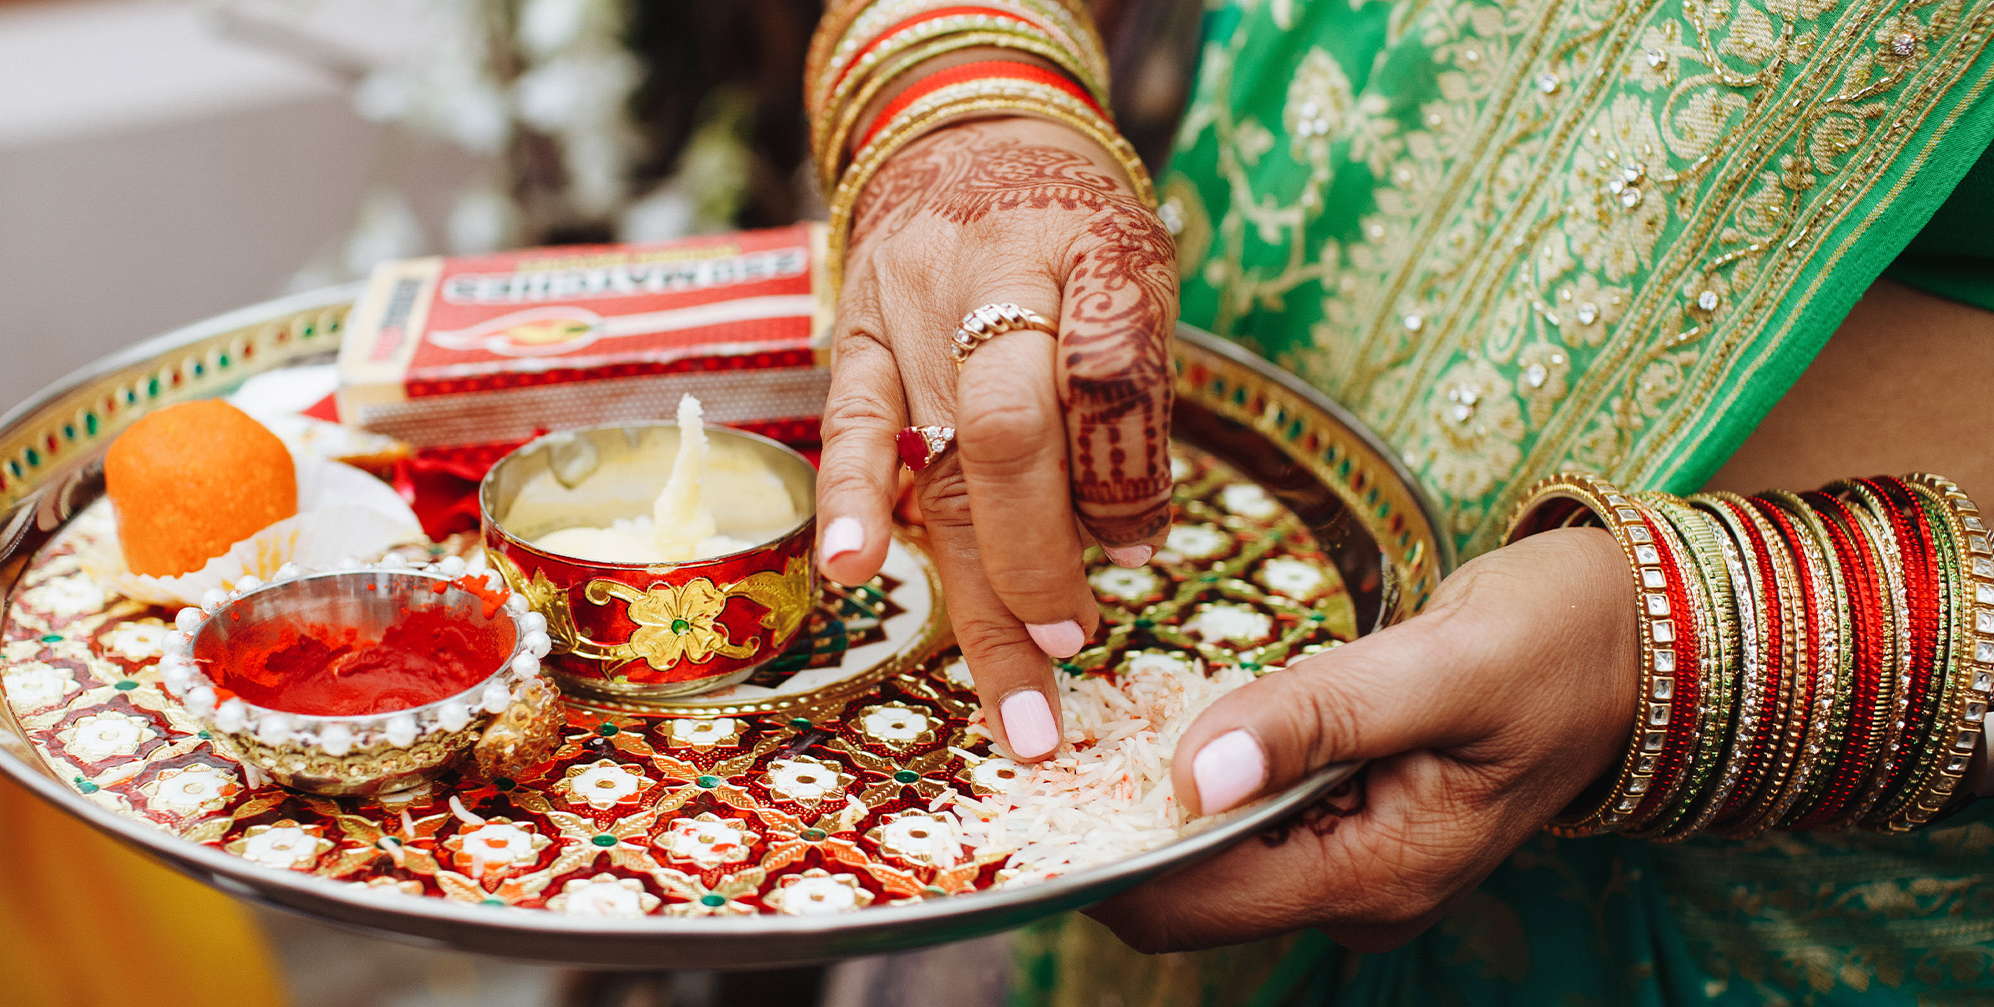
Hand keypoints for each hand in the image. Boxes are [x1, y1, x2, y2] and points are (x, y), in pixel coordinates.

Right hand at [817, 115, 1176, 759]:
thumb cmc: (1071, 230)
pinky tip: (855, 573)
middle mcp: (998, 280)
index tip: (1135, 551)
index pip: (1115, 375)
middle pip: (1017, 432)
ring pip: (947, 459)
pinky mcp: (856, 334)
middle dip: (1047, 560)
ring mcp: (915, 311)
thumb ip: (1136, 395)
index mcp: (1097, 253)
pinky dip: (854, 501)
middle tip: (1074, 647)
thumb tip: (1124, 542)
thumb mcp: (1139, 274)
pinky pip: (853, 425)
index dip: (1129, 478)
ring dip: (983, 588)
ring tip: (1018, 700)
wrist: (964, 134)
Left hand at [1087, 528, 1637, 951]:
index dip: (1104, 853)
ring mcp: (1358, 868)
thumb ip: (1319, 717)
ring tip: (1120, 711)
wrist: (1648, 641)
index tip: (1049, 776)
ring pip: (1210, 857)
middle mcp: (1359, 895)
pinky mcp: (1356, 828)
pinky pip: (1248, 822)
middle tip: (1073, 726)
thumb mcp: (1443, 663)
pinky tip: (1186, 713)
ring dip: (1159, 795)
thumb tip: (1195, 773)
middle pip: (1183, 892)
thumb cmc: (1561, 641)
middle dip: (1121, 823)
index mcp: (1377, 875)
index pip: (1185, 907)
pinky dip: (1207, 776)